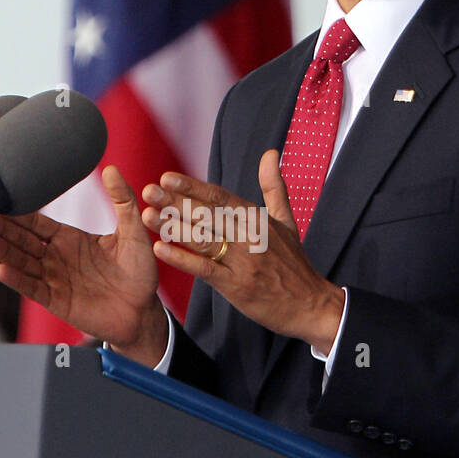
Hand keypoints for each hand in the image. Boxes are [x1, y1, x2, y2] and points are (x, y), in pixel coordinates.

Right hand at [0, 165, 168, 364]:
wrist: (143, 311)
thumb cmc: (138, 272)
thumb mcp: (133, 232)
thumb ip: (122, 201)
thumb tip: (113, 170)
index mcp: (69, 238)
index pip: (36, 222)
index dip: (16, 214)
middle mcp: (56, 257)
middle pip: (22, 240)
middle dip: (1, 229)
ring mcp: (54, 279)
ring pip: (22, 262)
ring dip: (3, 251)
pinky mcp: (56, 301)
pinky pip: (33, 288)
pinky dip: (16, 280)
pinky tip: (1, 269)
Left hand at [142, 150, 345, 354]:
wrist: (311, 304)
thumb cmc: (294, 264)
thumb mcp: (287, 221)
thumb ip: (274, 187)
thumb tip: (270, 153)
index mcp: (258, 218)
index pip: (220, 197)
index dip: (193, 187)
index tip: (167, 177)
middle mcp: (249, 235)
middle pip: (207, 215)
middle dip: (176, 203)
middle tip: (149, 191)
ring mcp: (243, 261)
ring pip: (203, 239)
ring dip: (174, 227)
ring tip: (148, 216)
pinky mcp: (237, 285)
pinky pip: (205, 269)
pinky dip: (182, 259)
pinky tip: (161, 249)